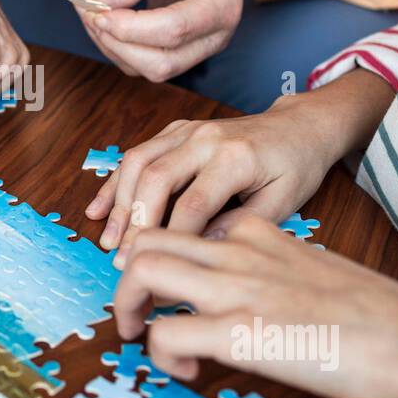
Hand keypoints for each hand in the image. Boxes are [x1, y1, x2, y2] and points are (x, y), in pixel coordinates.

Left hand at [79, 0, 247, 82]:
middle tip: (89, 15)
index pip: (173, 30)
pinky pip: (146, 63)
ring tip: (92, 16)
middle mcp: (214, 37)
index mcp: (220, 7)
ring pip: (151, 70)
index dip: (130, 27)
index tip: (98, 10)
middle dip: (119, 45)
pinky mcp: (181, 49)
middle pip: (163, 64)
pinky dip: (119, 49)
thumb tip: (96, 5)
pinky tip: (104, 23)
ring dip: (115, 49)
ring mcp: (199, 48)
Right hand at [86, 95, 342, 266]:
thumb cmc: (296, 166)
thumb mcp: (284, 201)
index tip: (161, 272)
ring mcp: (186, 130)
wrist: (300, 125)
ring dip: (119, 204)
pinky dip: (115, 183)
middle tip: (122, 260)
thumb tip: (198, 249)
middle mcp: (205, 138)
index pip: (193, 203)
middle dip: (136, 223)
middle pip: (156, 179)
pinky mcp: (175, 131)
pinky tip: (97, 210)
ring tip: (108, 240)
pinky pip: (136, 154)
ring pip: (138, 162)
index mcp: (236, 157)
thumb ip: (242, 225)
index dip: (173, 239)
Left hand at [113, 219, 397, 397]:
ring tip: (142, 335)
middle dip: (126, 276)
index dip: (165, 254)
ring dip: (127, 306)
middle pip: (148, 238)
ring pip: (142, 271)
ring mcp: (236, 289)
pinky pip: (165, 336)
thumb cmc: (379, 317)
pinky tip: (188, 372)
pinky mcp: (239, 333)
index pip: (186, 224)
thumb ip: (276, 271)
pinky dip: (162, 357)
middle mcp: (240, 253)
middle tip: (136, 313)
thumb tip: (253, 300)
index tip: (171, 291)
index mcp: (260, 235)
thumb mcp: (314, 272)